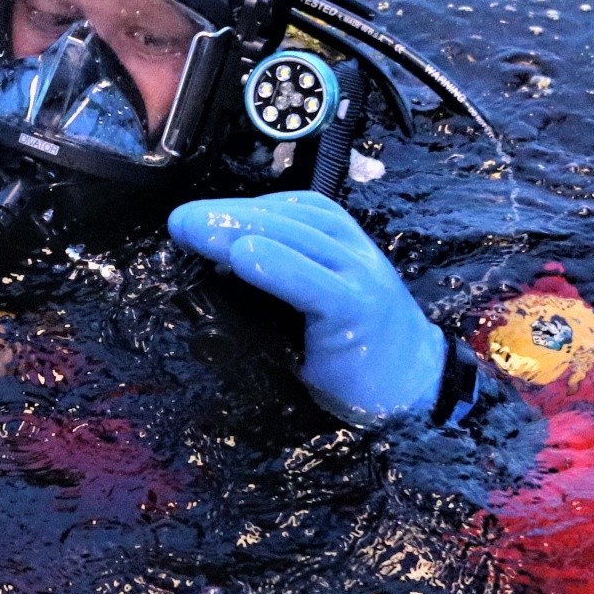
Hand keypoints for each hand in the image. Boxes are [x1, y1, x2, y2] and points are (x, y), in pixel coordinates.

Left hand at [168, 191, 445, 423]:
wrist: (413, 385)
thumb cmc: (352, 346)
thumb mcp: (315, 300)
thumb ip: (279, 280)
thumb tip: (213, 271)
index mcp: (339, 240)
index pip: (286, 208)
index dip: (237, 208)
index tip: (191, 217)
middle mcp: (351, 249)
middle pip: (285, 218)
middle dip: (227, 215)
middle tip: (180, 222)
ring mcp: (359, 276)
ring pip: (296, 239)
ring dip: (239, 230)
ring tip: (194, 231)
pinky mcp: (358, 309)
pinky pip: (314, 282)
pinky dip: (277, 266)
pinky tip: (243, 257)